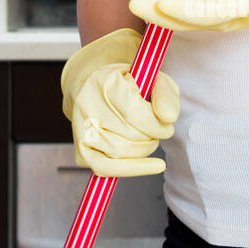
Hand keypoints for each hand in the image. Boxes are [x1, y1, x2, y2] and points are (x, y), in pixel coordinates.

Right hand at [61, 28, 179, 177]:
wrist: (92, 89)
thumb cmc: (127, 85)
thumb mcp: (151, 78)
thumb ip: (165, 93)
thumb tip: (168, 118)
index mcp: (103, 81)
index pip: (136, 114)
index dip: (158, 125)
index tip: (166, 124)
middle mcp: (86, 104)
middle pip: (131, 136)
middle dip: (152, 137)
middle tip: (155, 130)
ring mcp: (80, 128)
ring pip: (123, 153)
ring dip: (145, 150)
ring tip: (147, 137)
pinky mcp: (81, 150)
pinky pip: (106, 169)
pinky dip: (132, 169)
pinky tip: (152, 165)